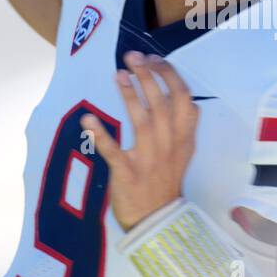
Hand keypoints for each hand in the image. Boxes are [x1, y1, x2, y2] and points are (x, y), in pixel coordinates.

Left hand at [80, 51, 200, 230]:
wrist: (158, 220)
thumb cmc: (167, 182)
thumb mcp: (185, 153)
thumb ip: (186, 127)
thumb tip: (189, 101)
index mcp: (184, 138)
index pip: (183, 98)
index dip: (169, 75)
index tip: (155, 59)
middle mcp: (169, 145)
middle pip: (162, 103)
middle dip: (148, 76)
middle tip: (133, 56)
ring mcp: (149, 159)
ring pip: (142, 121)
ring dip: (130, 96)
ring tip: (119, 74)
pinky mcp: (127, 173)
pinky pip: (113, 152)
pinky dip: (100, 135)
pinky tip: (88, 119)